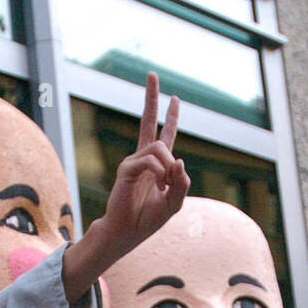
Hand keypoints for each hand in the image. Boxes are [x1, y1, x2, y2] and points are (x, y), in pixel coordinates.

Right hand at [61, 73, 189, 303]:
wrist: (126, 233)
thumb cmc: (147, 220)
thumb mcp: (175, 202)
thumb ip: (182, 182)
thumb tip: (179, 159)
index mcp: (157, 165)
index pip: (165, 135)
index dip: (170, 117)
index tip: (175, 98)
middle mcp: (144, 159)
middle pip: (148, 122)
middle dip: (151, 98)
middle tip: (151, 73)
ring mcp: (133, 162)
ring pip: (160, 147)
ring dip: (168, 167)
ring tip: (163, 186)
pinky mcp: (126, 169)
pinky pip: (150, 160)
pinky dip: (159, 172)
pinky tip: (156, 186)